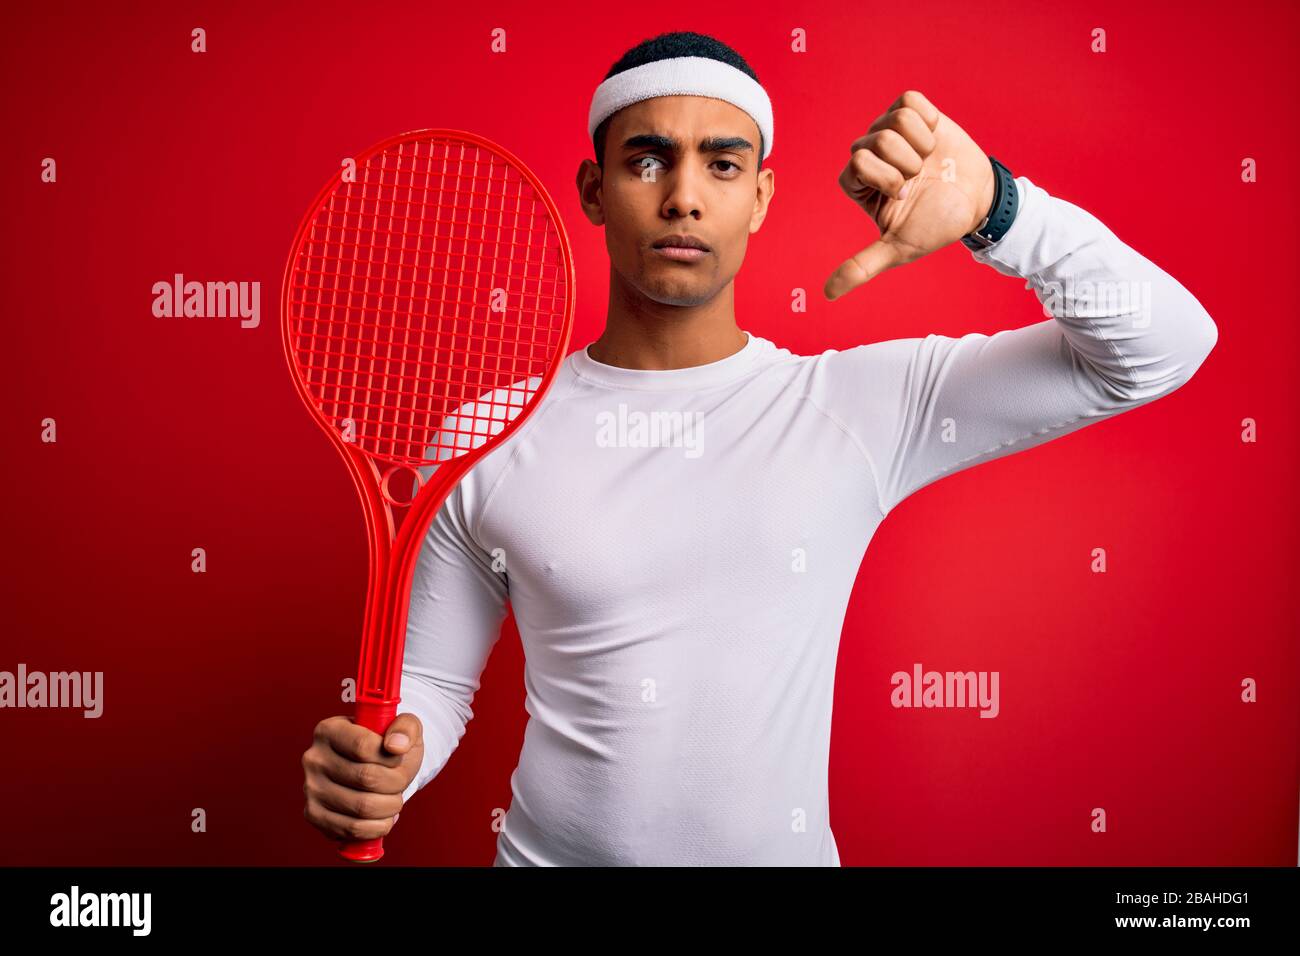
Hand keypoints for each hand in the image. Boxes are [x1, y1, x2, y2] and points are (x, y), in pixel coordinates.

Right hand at [302, 712, 423, 843]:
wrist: (375, 770)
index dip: (391, 758)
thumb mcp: (403, 728)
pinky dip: (378, 826)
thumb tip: (396, 746)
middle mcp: (314, 758)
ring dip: (390, 806)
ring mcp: (311, 788)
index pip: (363, 747)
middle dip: (395, 783)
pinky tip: (384, 816)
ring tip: (394, 798)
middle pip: (366, 778)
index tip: (399, 758)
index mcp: (330, 730)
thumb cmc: (388, 747)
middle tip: (400, 781)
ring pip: (362, 806)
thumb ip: (406, 728)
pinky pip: (353, 828)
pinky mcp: (314, 815)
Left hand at [824, 90, 996, 300]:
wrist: (976, 204)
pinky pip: (909, 100)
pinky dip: (928, 120)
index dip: (887, 179)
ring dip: (921, 144)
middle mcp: (871, 153)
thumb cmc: (934, 226)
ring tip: (928, 161)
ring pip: (895, 120)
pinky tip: (934, 140)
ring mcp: (892, 132)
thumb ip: (861, 266)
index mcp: (859, 182)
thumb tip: (827, 294)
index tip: (904, 196)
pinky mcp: (915, 114)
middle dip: (906, 164)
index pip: (858, 164)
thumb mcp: (897, 249)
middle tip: (919, 179)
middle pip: (878, 140)